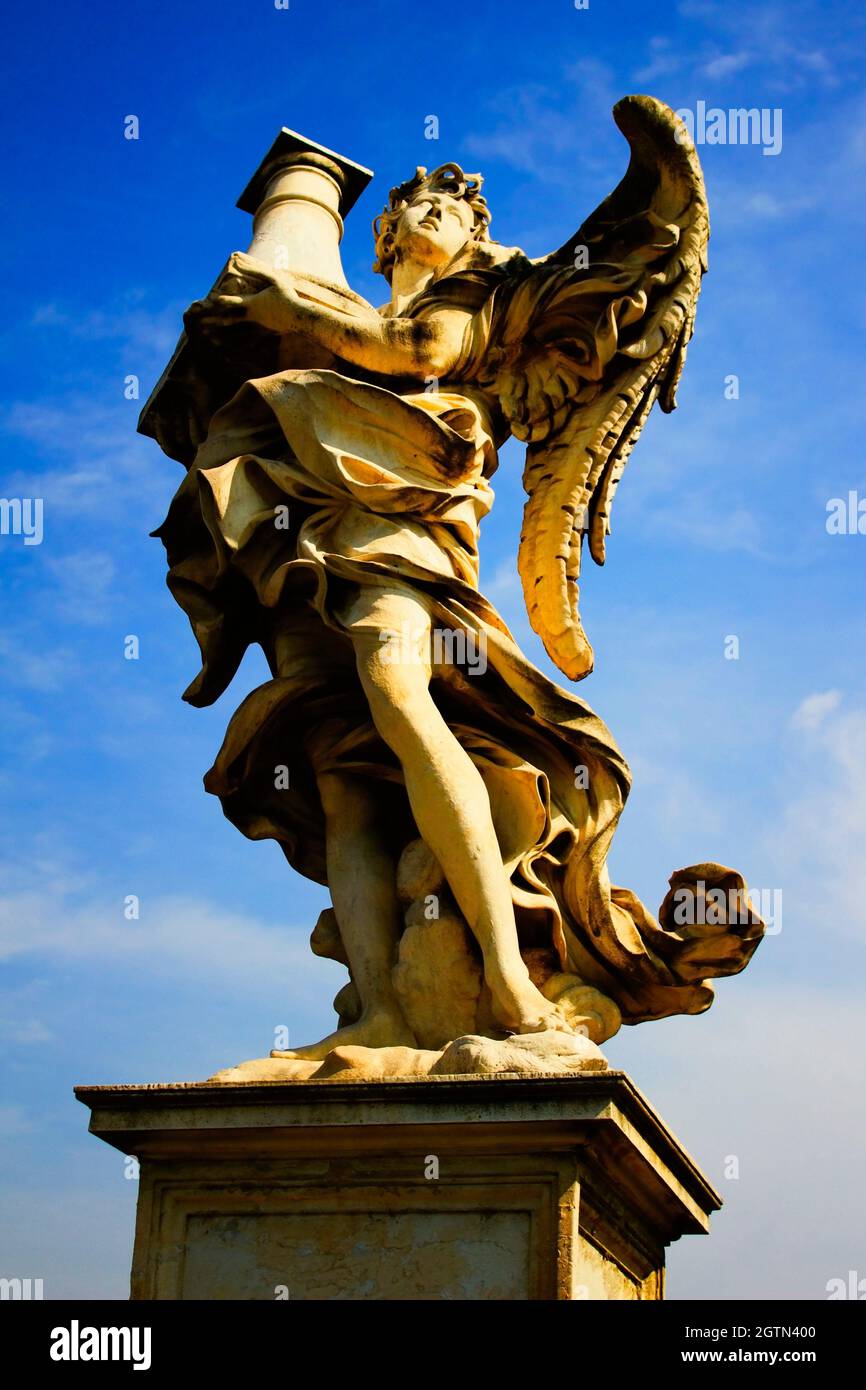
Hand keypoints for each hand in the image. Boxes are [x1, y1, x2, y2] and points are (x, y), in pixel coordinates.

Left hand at [184, 252, 307, 337]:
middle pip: (230, 319)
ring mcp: (259, 326)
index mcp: (254, 303)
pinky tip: (228, 353)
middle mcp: (253, 316)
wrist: (301, 316)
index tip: (209, 303)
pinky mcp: (265, 334)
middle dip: (215, 321)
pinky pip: (248, 342)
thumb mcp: (274, 279)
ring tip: (210, 340)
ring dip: (223, 336)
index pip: (234, 302)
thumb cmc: (289, 296)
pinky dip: (237, 346)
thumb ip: (257, 271)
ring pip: (236, 332)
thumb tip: (242, 262)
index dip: (222, 301)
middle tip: (201, 325)